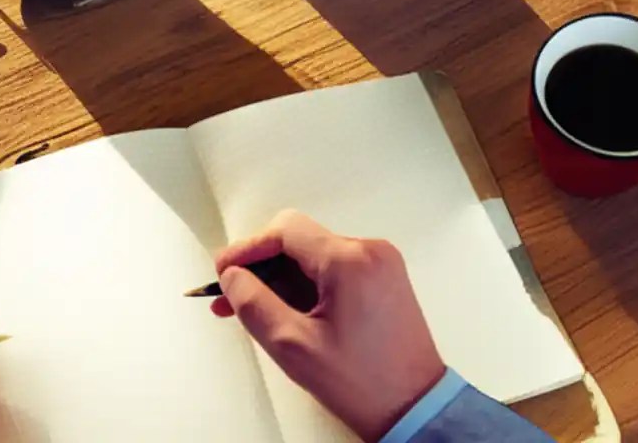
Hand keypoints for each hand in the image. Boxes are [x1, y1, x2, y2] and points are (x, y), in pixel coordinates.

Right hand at [213, 211, 445, 441]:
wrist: (415, 408)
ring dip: (282, 278)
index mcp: (350, 260)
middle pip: (300, 241)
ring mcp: (381, 264)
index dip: (247, 248)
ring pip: (315, 256)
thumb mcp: (293, 345)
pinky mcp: (384, 279)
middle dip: (261, 266)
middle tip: (230, 296)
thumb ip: (254, 303)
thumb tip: (231, 276)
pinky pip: (335, 269)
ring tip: (253, 310)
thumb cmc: (361, 383)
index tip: (222, 271)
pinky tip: (284, 311)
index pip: (286, 230)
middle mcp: (370, 251)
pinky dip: (307, 285)